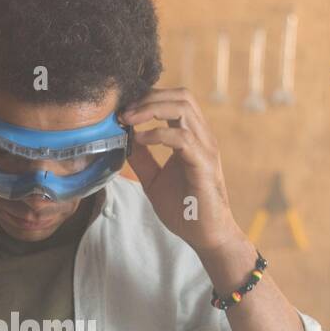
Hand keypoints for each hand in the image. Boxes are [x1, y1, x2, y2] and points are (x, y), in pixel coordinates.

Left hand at [121, 88, 239, 251]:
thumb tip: (124, 141)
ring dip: (151, 109)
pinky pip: (182, 137)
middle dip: (150, 97)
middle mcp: (202, 137)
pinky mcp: (203, 164)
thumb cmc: (185, 209)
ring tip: (129, 120)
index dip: (149, 98)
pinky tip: (140, 140)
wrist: (205, 235)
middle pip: (181, 96)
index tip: (124, 109)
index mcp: (192, 137)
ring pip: (183, 108)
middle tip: (125, 112)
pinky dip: (157, 134)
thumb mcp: (154, 180)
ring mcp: (205, 148)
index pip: (175, 100)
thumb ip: (142, 159)